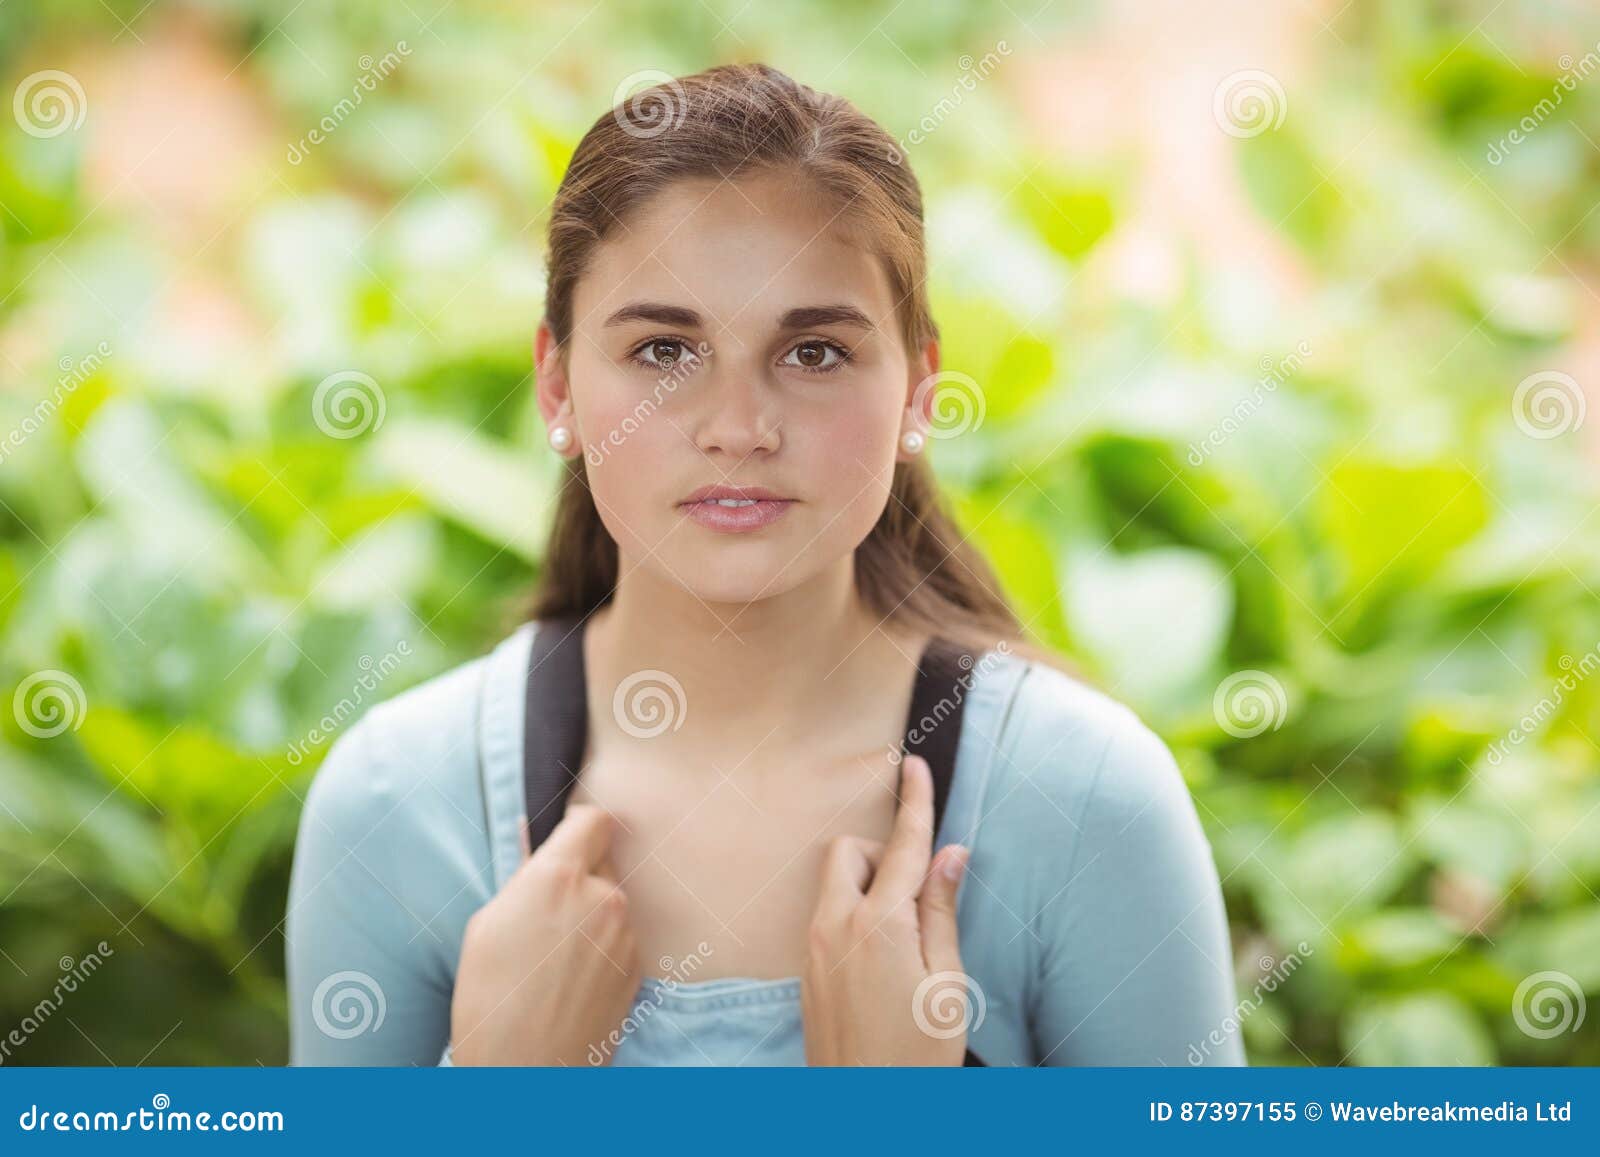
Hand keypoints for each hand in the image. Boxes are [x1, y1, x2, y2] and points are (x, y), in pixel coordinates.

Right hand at [449, 804, 639, 1065]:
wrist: (525, 1072)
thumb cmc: (490, 1000)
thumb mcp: (487, 925)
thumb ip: (523, 877)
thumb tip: (536, 843)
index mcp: (558, 878)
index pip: (593, 820)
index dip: (579, 826)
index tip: (568, 837)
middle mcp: (601, 897)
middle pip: (603, 862)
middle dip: (580, 876)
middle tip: (548, 909)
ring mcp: (625, 933)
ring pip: (612, 902)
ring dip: (592, 913)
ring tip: (555, 954)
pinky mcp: (637, 965)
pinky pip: (621, 937)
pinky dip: (603, 945)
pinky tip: (573, 976)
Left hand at [801, 753, 972, 1065]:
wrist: (869, 1112)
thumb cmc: (919, 1056)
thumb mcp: (946, 983)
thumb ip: (941, 910)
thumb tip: (948, 852)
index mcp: (879, 926)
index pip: (902, 846)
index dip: (915, 803)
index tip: (917, 765)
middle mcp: (835, 928)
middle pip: (848, 852)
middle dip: (879, 853)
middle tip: (915, 893)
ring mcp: (814, 950)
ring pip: (834, 885)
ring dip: (866, 886)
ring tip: (903, 936)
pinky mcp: (807, 973)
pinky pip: (826, 918)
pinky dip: (853, 916)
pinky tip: (882, 960)